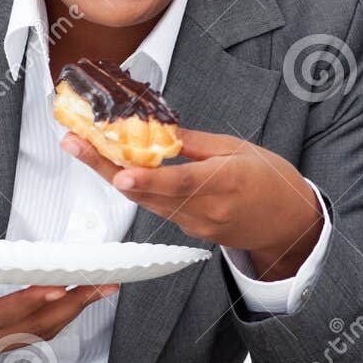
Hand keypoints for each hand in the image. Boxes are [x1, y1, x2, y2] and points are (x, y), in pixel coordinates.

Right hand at [0, 266, 118, 362]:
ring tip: (99, 290)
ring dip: (69, 314)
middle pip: (28, 328)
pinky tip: (71, 307)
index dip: (26, 304)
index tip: (56, 287)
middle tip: (102, 283)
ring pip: (33, 336)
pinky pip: (26, 338)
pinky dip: (54, 322)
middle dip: (68, 306)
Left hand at [60, 128, 323, 280]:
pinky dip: (139, 188)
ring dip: (114, 175)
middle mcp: (206, 208)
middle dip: (106, 167)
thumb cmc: (270, 181)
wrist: (289, 225)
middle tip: (73, 143)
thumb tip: (160, 131)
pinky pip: (159, 207)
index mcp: (225, 182)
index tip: (120, 175)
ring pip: (147, 200)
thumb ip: (196, 144)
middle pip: (148, 191)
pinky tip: (120, 168)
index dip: (147, 180)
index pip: (179, 183)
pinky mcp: (192, 231)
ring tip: (83, 149)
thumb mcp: (239, 149)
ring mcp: (196, 224)